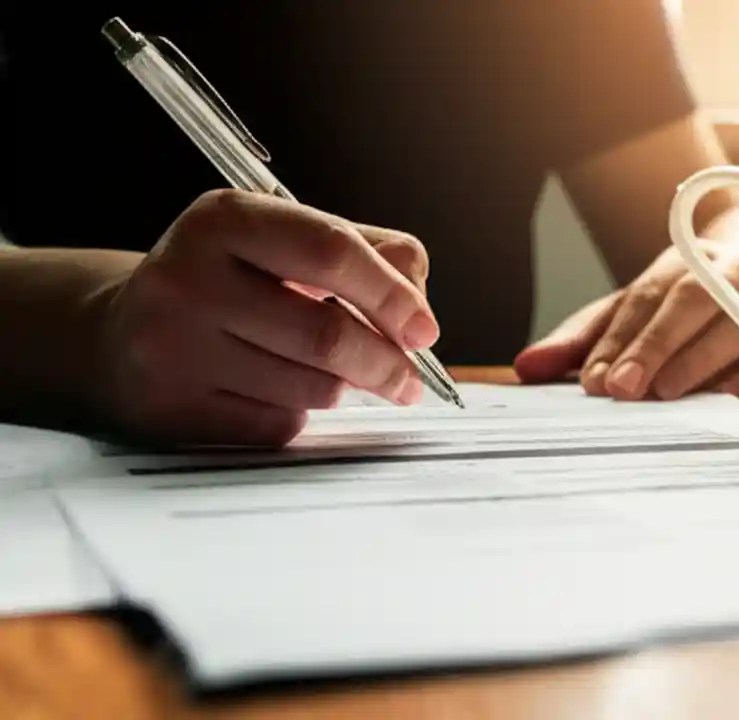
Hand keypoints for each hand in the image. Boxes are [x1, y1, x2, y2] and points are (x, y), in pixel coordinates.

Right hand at [90, 189, 436, 445]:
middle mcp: (188, 276)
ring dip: (345, 388)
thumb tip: (419, 305)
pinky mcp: (171, 408)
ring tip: (338, 376)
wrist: (120, 336)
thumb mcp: (284, 241)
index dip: (392, 295)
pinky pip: (278, 424)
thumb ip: (366, 252)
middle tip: (408, 379)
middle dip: (386, 362)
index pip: (332, 251)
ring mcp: (171, 346)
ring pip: (311, 387)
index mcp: (224, 219)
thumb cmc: (228, 284)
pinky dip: (299, 413)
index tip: (424, 330)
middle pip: (327, 332)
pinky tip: (279, 392)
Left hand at [515, 242, 738, 401]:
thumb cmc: (687, 301)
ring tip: (666, 392)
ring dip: (699, 361)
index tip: (594, 379)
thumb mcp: (631, 311)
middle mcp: (726, 275)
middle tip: (622, 387)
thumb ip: (580, 340)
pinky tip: (723, 396)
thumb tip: (526, 368)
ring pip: (736, 325)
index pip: (643, 300)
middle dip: (654, 345)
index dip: (618, 341)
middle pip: (690, 303)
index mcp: (681, 264)